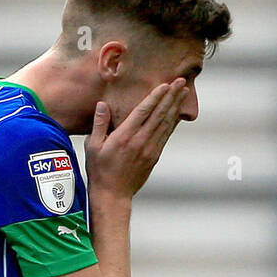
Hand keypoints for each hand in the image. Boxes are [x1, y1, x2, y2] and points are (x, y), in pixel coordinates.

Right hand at [85, 78, 188, 200]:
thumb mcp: (92, 146)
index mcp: (124, 137)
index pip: (143, 111)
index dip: (155, 96)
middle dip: (171, 96)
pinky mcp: (154, 157)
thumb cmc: (100, 171)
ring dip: (175, 106)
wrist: (113, 195)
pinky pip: (165, 136)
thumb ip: (99, 124)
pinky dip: (172, 122)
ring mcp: (149, 150)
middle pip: (159, 114)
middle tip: (180, 81)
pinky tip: (177, 112)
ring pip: (165, 124)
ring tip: (183, 92)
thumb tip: (102, 104)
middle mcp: (140, 142)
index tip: (165, 84)